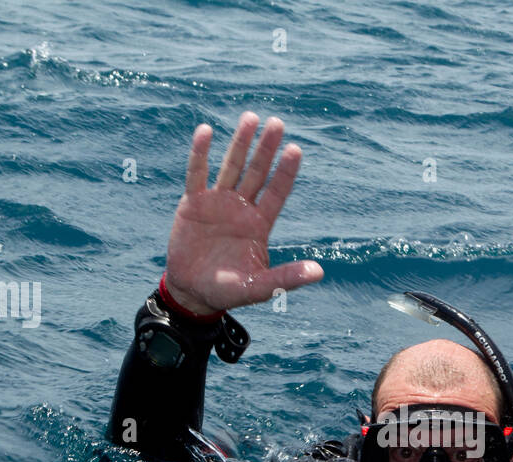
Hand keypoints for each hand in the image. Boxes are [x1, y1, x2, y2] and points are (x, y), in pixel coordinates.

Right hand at [164, 113, 322, 315]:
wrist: (193, 292)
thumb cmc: (228, 291)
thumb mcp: (259, 287)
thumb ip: (286, 278)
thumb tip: (320, 272)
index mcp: (259, 224)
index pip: (276, 192)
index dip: (285, 171)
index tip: (295, 149)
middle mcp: (241, 208)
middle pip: (256, 172)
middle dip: (266, 148)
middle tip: (276, 122)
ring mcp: (217, 202)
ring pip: (231, 166)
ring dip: (240, 142)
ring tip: (250, 117)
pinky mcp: (193, 203)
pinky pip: (197, 174)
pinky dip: (200, 154)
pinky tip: (206, 131)